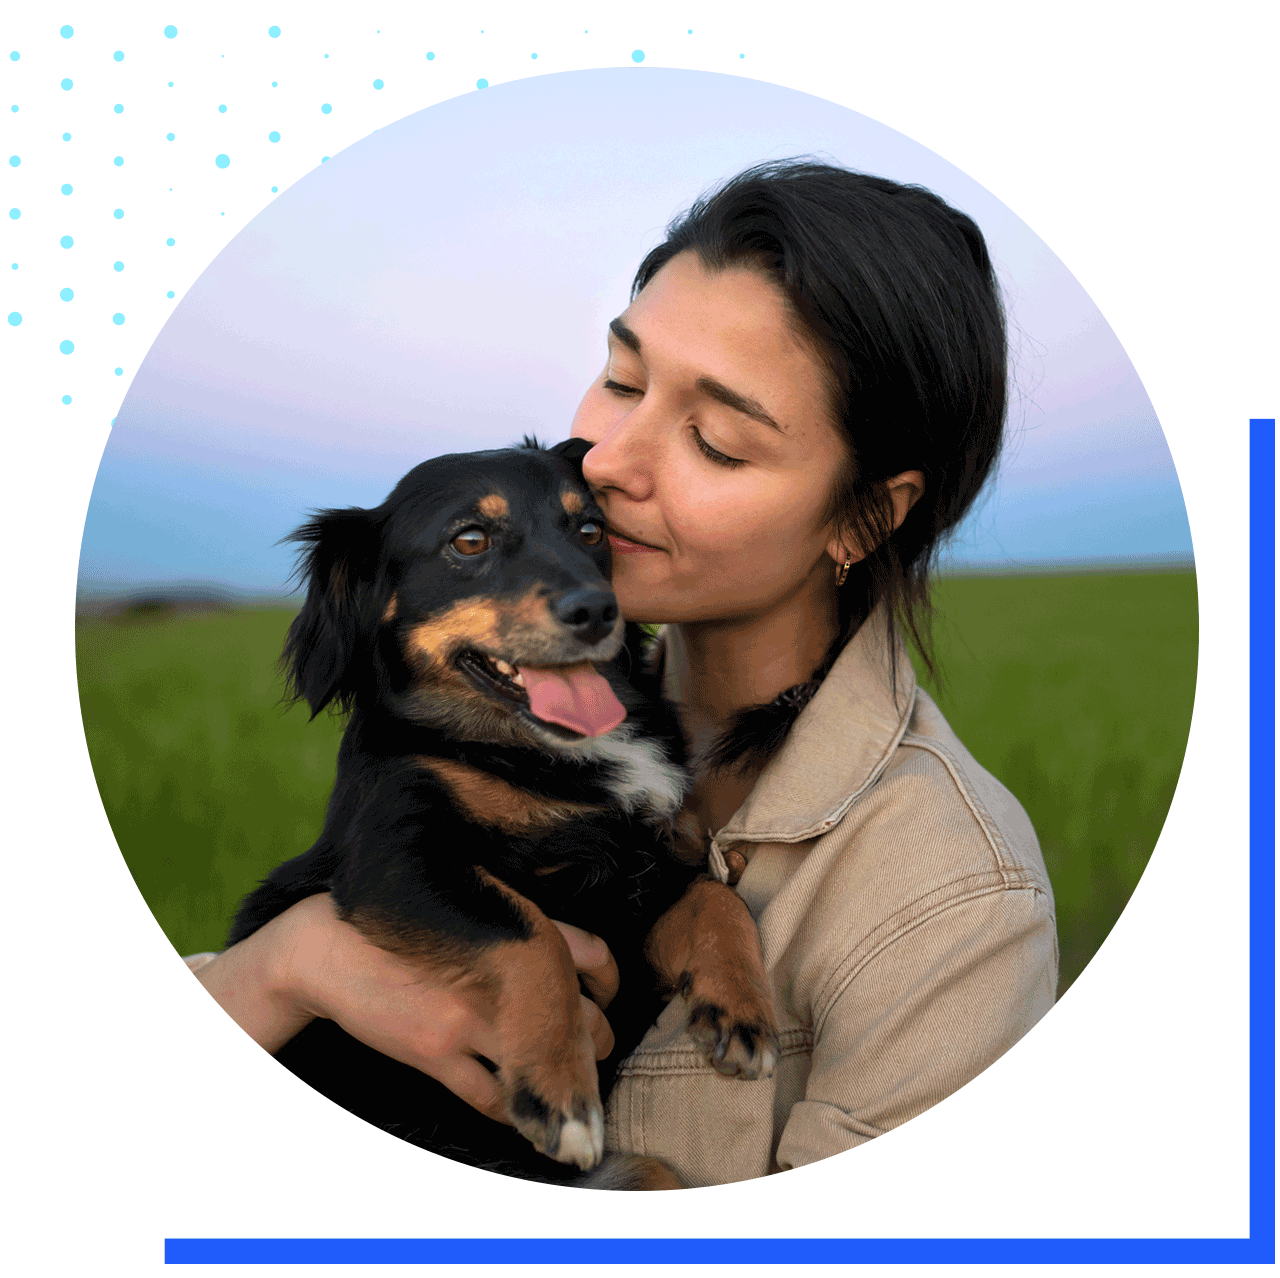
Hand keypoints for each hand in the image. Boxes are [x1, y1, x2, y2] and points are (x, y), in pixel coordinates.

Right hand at [195, 894, 618, 1125]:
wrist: (330, 945)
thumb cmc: (407, 923)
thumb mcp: (472, 905)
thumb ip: (525, 925)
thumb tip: (580, 959)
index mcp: (516, 927)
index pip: (595, 955)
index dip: (611, 981)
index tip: (609, 994)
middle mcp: (503, 972)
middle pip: (581, 1019)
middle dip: (598, 1040)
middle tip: (599, 1047)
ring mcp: (471, 1015)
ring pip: (545, 1064)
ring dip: (566, 1083)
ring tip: (570, 1088)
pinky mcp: (437, 1052)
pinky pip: (493, 1097)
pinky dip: (513, 1109)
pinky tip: (519, 1108)